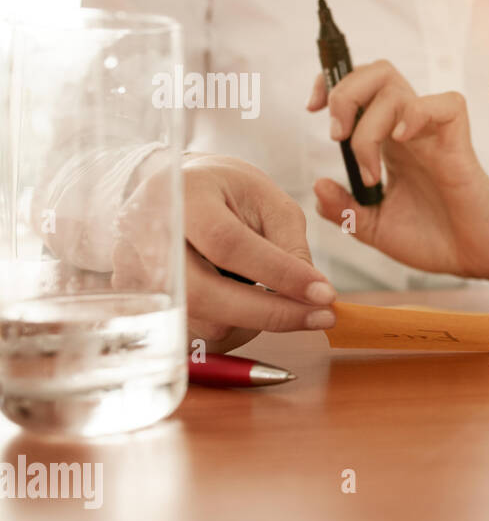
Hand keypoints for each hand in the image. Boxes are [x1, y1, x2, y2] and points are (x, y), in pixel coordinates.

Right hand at [112, 154, 336, 353]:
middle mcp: (145, 233)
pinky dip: (230, 322)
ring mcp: (132, 269)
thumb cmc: (225, 193)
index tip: (324, 294)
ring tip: (278, 296)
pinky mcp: (138, 298)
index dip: (279, 274)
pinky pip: (193, 328)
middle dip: (269, 313)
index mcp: (182, 194)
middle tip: (319, 318)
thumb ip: (290, 245)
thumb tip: (313, 295)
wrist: (175, 192)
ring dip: (252, 319)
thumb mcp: (268, 201)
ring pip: (200, 318)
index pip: (228, 243)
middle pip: (204, 293)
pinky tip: (243, 299)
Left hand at [307, 62, 488, 291]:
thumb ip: (344, 210)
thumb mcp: (376, 229)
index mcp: (388, 144)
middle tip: (337, 138)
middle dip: (344, 94)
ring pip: (397, 88)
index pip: (361, 89)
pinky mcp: (460, 147)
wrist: (476, 260)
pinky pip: (447, 105)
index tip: (312, 109)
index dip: (332, 85)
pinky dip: (417, 114)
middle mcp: (409, 132)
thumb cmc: (435, 240)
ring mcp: (434, 136)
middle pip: (377, 73)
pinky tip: (403, 144)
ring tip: (369, 169)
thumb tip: (318, 185)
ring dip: (368, 123)